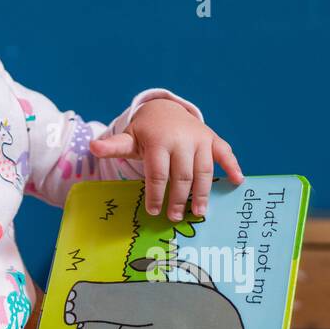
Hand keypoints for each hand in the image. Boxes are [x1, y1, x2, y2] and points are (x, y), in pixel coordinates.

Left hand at [89, 98, 243, 219]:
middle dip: (178, 199)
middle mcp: (181, 139)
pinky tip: (237, 182)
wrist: (165, 110)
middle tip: (175, 218)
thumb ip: (113, 146)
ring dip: (203, 193)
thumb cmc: (145, 132)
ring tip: (199, 213)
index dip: (156, 194)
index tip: (154, 212)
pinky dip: (232, 166)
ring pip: (203, 170)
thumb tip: (92, 147)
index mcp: (158, 141)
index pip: (158, 173)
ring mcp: (199, 138)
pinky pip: (225, 153)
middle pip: (181, 175)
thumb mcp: (128, 139)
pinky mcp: (212, 139)